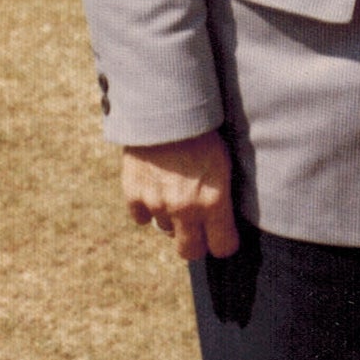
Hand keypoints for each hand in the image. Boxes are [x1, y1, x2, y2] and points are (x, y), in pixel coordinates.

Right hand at [121, 130, 239, 261]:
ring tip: (177, 192)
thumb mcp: (225, 161)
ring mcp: (157, 203)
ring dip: (172, 218)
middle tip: (199, 228)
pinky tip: (155, 187)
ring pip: (166, 230)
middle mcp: (185, 209)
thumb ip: (223, 194)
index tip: (224, 236)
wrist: (166, 107)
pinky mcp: (133, 193)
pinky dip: (147, 207)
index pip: (223, 247)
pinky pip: (141, 216)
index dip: (225, 243)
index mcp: (213, 201)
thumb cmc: (203, 130)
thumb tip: (225, 216)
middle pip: (190, 252)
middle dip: (197, 243)